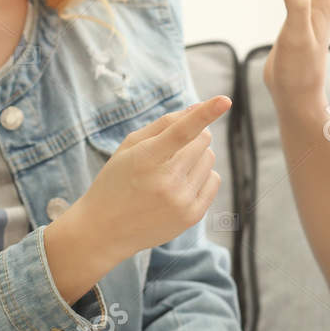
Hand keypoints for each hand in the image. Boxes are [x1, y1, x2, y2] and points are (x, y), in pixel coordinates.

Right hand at [68, 96, 229, 264]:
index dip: (205, 113)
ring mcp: (181, 201)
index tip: (225, 100)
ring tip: (172, 170)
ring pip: (210, 158)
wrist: (104, 230)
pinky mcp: (192, 216)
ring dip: (197, 156)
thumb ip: (163, 124)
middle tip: (171, 149)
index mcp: (145, 159)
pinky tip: (181, 184)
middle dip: (192, 136)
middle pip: (202, 140)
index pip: (181, 131)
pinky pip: (214, 180)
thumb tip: (198, 107)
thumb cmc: (116, 181)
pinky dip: (203, 175)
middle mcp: (166, 181)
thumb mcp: (129, 148)